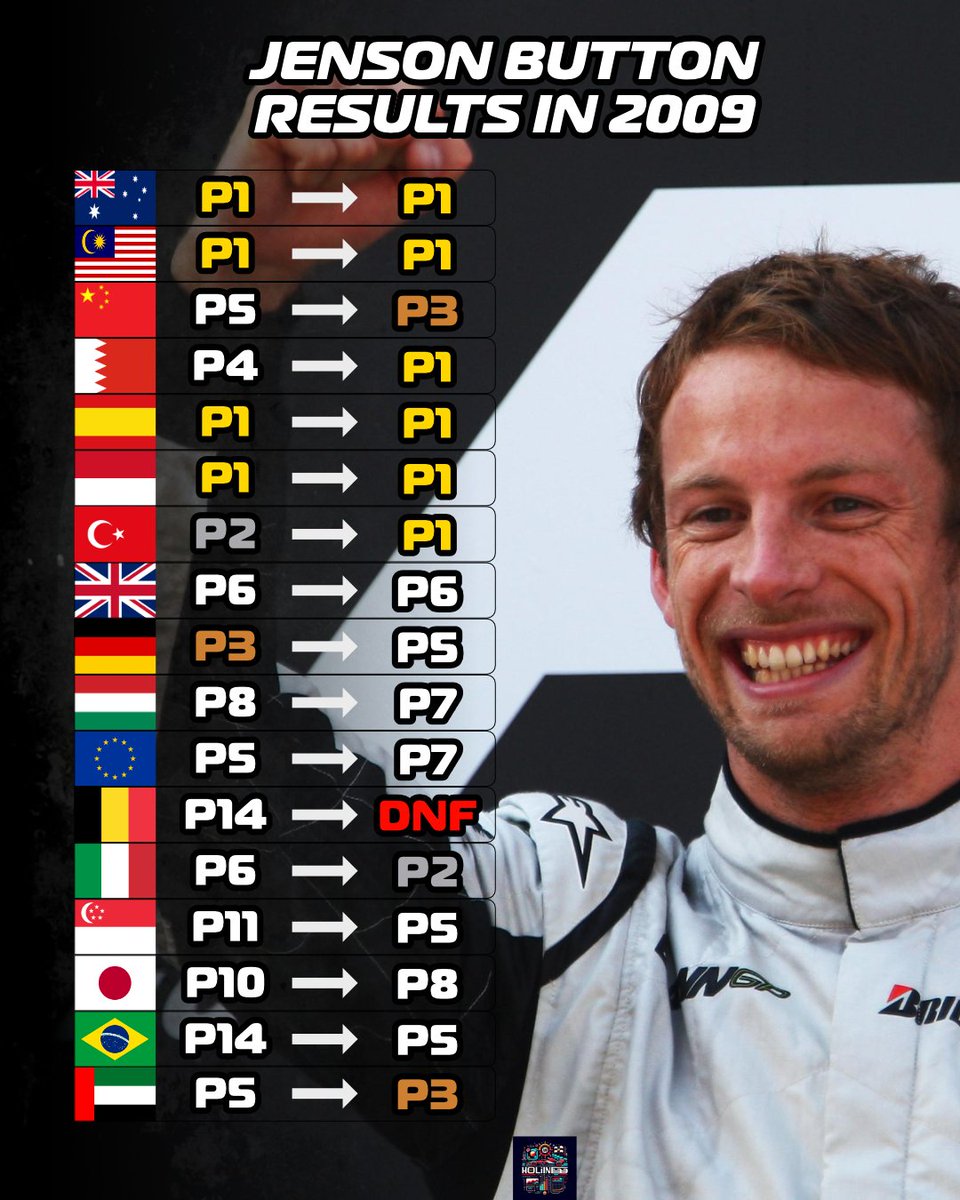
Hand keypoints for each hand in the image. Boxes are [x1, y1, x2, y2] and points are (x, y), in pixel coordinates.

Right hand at [171, 84, 472, 307]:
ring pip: (360, 132)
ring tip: (317, 179)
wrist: (275, 250)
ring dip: (344, 172)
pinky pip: (321, 145)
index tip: (414, 169)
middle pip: (395, 113)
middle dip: (381, 161)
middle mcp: (341, 85)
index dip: (423, 141)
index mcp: (373, 98)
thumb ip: (437, 172)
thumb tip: (459, 148)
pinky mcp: (271, 104)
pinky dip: (311, 175)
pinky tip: (292, 176)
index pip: (419, 103)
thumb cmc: (330, 217)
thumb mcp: (399, 198)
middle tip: (349, 177)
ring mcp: (307, 89)